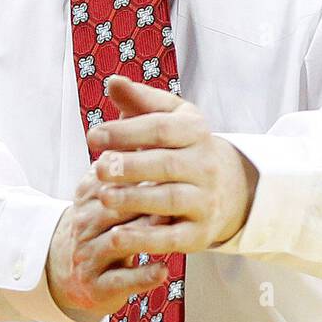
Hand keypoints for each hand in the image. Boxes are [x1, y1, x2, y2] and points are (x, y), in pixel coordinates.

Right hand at [45, 170, 169, 321]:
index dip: (140, 172)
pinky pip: (120, 280)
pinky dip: (142, 276)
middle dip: (144, 202)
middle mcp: (84, 223)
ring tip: (170, 229)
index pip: (113, 179)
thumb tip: (156, 134)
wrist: (75, 271)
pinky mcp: (96, 285)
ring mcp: (88, 255)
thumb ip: (130, 167)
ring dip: (144, 235)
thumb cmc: (104, 225)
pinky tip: (163, 270)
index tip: (169, 165)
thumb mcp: (109, 191)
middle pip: (115, 208)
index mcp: (88, 195)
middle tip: (177, 197)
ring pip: (117, 242)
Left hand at [80, 75, 258, 256]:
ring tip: (105, 197)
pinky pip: (173, 238)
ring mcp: (204, 200)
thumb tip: (112, 82)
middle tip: (99, 166)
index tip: (93, 135)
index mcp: (195, 131)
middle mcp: (204, 164)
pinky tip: (118, 237)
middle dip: (131, 166)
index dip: (126, 131)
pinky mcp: (200, 233)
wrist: (228, 189)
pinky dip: (146, 240)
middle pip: (167, 164)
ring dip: (136, 199)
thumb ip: (140, 101)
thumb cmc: (182, 148)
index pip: (161, 128)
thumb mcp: (169, 118)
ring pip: (170, 200)